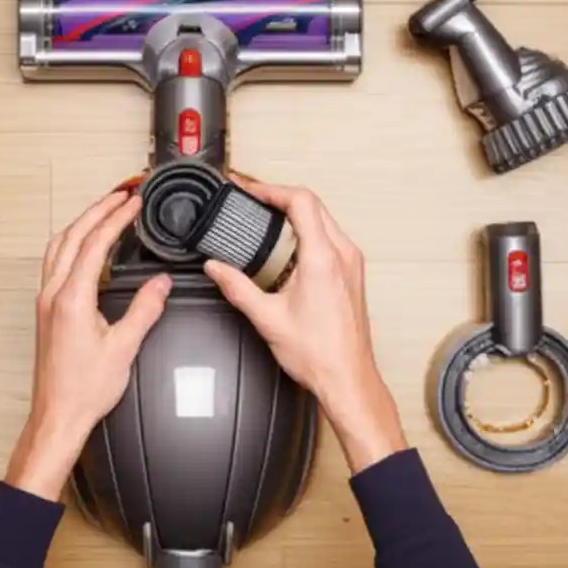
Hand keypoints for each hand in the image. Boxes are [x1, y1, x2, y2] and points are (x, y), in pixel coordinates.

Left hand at [6, 191, 172, 500]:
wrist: (58, 416)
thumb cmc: (85, 390)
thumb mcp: (124, 348)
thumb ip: (145, 310)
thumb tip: (161, 283)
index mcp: (72, 299)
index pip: (95, 243)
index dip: (116, 218)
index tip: (133, 202)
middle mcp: (54, 294)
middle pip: (73, 236)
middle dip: (98, 209)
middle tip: (121, 193)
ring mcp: (46, 301)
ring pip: (60, 246)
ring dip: (82, 223)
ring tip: (105, 210)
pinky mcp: (47, 311)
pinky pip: (56, 263)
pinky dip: (73, 244)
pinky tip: (87, 247)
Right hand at [203, 178, 406, 472]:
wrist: (348, 378)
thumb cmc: (319, 354)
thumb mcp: (267, 318)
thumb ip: (236, 287)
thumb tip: (215, 268)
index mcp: (322, 259)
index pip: (301, 201)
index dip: (271, 189)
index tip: (249, 190)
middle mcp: (343, 255)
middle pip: (313, 204)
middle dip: (280, 196)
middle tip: (252, 197)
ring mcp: (351, 263)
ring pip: (323, 219)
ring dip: (295, 212)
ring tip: (266, 215)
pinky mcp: (352, 274)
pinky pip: (330, 237)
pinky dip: (307, 229)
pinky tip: (288, 243)